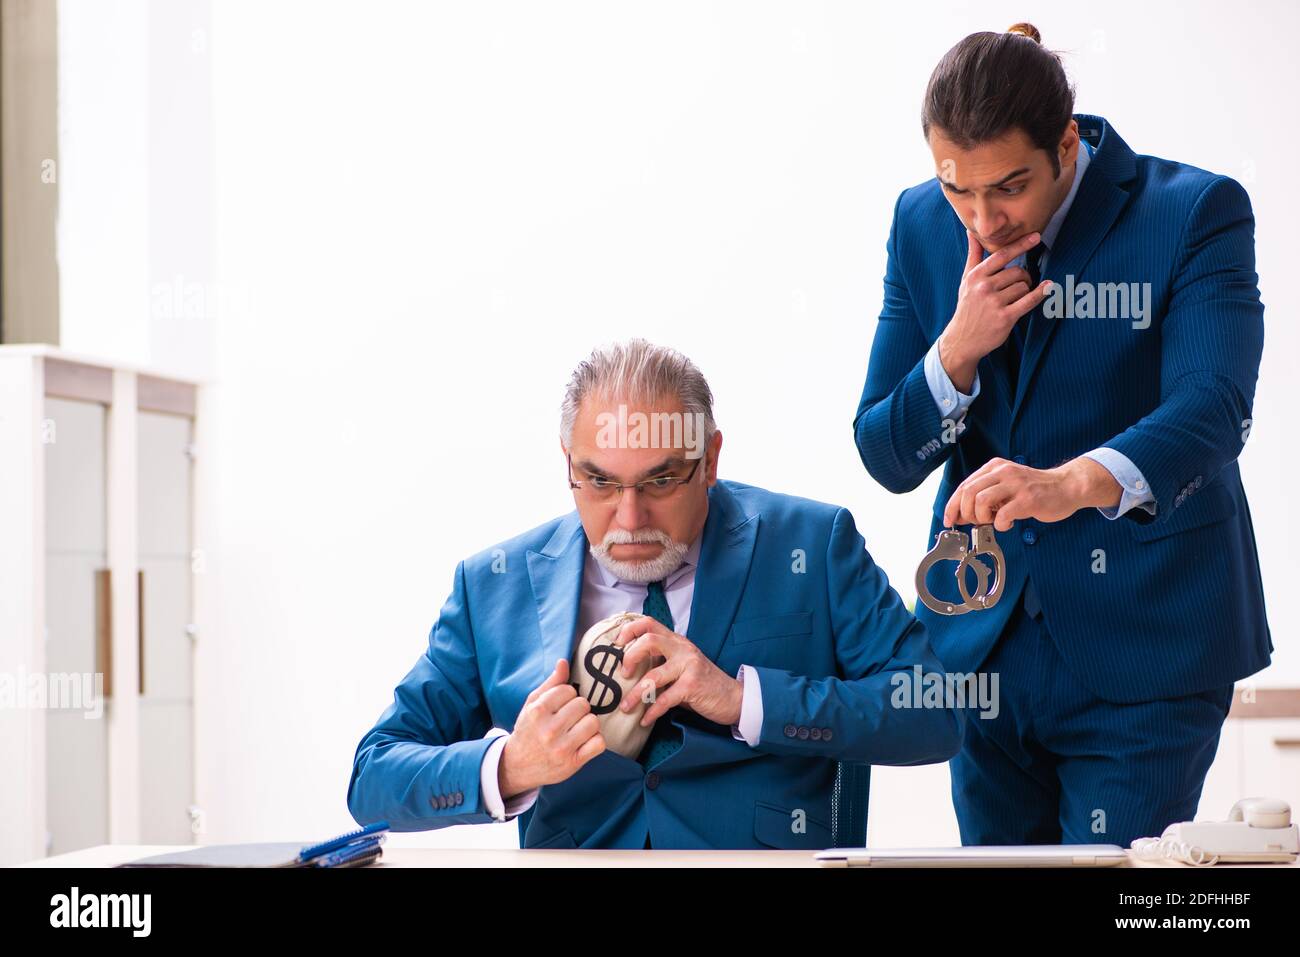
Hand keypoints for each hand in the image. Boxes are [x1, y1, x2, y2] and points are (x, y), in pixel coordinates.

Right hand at [499, 659, 604, 797]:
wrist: (517, 765)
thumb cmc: (528, 730)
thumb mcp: (532, 705)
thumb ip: (550, 684)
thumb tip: (563, 662)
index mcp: (538, 712)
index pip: (568, 690)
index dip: (567, 696)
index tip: (560, 706)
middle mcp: (549, 730)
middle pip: (583, 705)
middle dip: (578, 709)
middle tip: (569, 718)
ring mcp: (562, 748)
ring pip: (593, 722)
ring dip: (588, 724)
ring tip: (576, 729)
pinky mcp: (573, 763)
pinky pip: (599, 743)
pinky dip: (595, 741)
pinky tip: (584, 742)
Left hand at [612, 617, 743, 726]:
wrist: (733, 697)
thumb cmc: (702, 683)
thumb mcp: (681, 665)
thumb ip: (660, 662)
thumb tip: (628, 670)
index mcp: (676, 641)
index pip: (649, 623)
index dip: (629, 630)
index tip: (616, 646)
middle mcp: (682, 648)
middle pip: (649, 640)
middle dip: (630, 657)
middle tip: (622, 674)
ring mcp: (688, 666)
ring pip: (653, 675)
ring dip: (635, 694)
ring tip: (625, 707)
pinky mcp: (693, 686)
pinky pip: (665, 699)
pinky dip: (652, 712)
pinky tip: (645, 720)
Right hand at [938, 230, 1052, 392]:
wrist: (962, 340)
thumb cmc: (967, 307)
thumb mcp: (966, 281)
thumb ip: (973, 256)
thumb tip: (971, 232)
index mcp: (975, 276)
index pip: (1002, 255)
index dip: (1020, 245)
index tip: (1036, 236)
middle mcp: (984, 288)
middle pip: (1017, 272)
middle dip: (1023, 277)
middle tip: (1018, 286)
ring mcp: (994, 303)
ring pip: (1023, 286)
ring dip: (1026, 290)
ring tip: (1016, 298)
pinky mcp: (1005, 317)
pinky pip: (1029, 301)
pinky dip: (1041, 293)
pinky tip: (1049, 287)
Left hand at [943, 455, 1122, 530]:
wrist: (1067, 486)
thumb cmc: (1035, 489)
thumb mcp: (1006, 485)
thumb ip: (986, 495)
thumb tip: (962, 514)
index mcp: (995, 467)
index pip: (964, 485)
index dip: (952, 505)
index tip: (949, 519)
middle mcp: (1003, 472)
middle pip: (968, 492)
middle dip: (964, 512)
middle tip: (973, 522)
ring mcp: (1016, 485)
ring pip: (981, 501)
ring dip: (981, 518)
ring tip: (993, 521)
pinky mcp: (1028, 499)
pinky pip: (1003, 515)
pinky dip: (1000, 525)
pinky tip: (1008, 524)